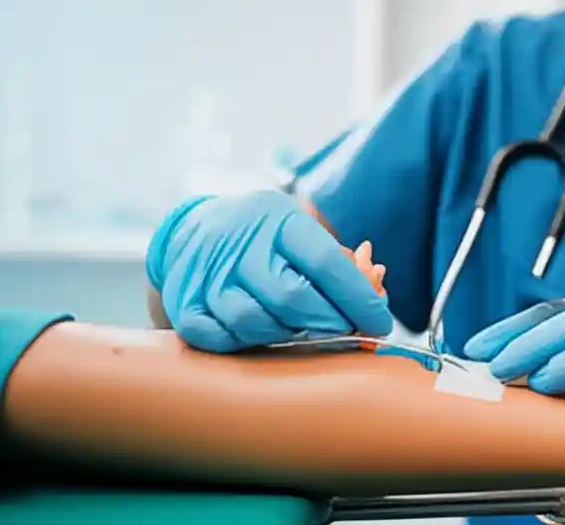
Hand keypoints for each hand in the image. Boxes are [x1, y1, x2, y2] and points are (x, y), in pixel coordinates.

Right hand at [147, 190, 391, 351]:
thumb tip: (379, 287)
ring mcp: (207, 275)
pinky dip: (246, 343)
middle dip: (329, 323)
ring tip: (301, 330)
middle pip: (293, 297)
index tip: (380, 323)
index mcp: (278, 220)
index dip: (359, 298)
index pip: (326, 262)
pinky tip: (261, 333)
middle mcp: (239, 244)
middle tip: (346, 332)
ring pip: (256, 322)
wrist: (191, 231)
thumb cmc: (265, 237)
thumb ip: (339, 262)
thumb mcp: (301, 231)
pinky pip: (221, 338)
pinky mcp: (184, 304)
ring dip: (288, 336)